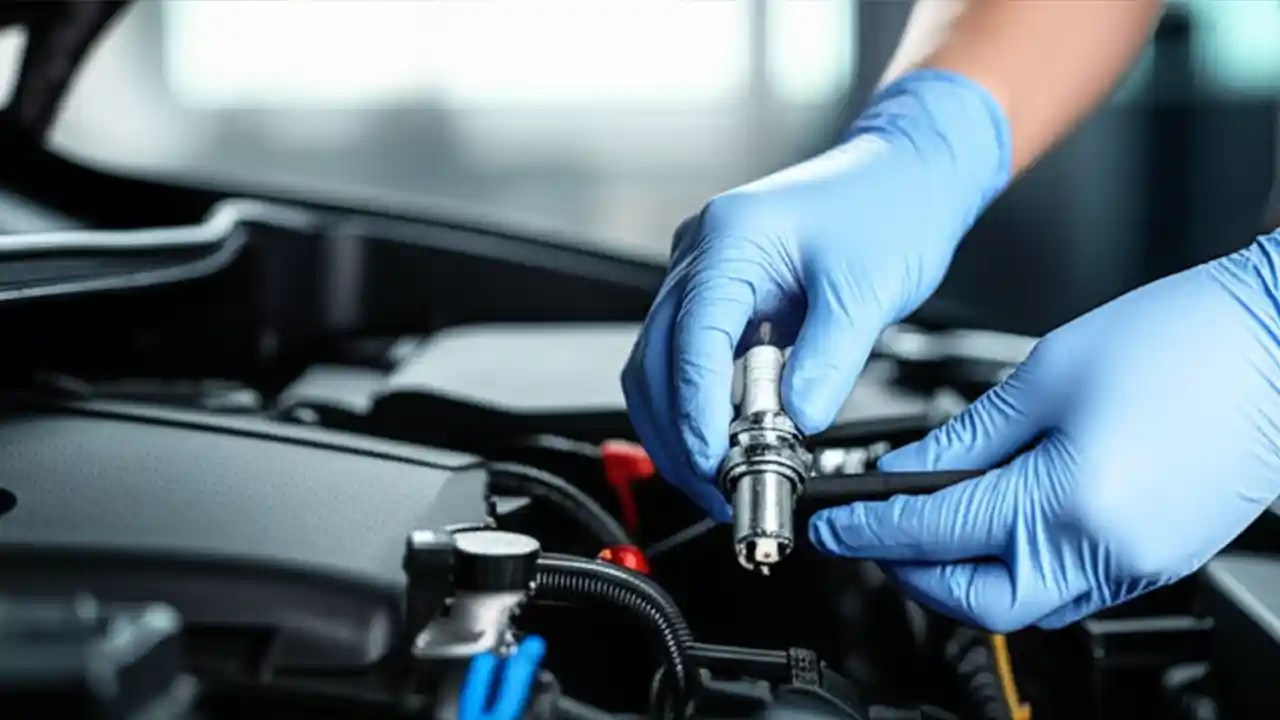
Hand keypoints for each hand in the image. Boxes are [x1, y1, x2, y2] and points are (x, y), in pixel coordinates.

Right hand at [621, 70, 1010, 518]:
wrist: (905, 171)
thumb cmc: (890, 205)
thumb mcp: (868, 291)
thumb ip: (828, 362)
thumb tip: (797, 423)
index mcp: (730, 239)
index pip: (690, 340)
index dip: (695, 410)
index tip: (714, 460)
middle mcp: (702, 252)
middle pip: (654, 359)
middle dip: (676, 432)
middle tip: (715, 486)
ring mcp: (705, 271)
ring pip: (658, 364)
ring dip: (679, 424)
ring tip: (718, 473)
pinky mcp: (720, 293)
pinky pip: (686, 356)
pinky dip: (697, 402)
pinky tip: (723, 436)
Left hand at [810, 234, 1279, 631]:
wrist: (1275, 334)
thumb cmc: (1180, 338)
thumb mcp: (1044, 377)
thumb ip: (965, 439)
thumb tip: (908, 472)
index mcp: (1070, 502)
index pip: (937, 534)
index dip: (872, 530)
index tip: (835, 525)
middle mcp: (1107, 550)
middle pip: (980, 601)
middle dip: (914, 573)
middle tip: (875, 534)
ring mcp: (1138, 561)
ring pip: (1026, 602)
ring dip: (966, 575)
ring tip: (929, 525)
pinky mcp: (1158, 556)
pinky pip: (1070, 585)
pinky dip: (1019, 565)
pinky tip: (998, 524)